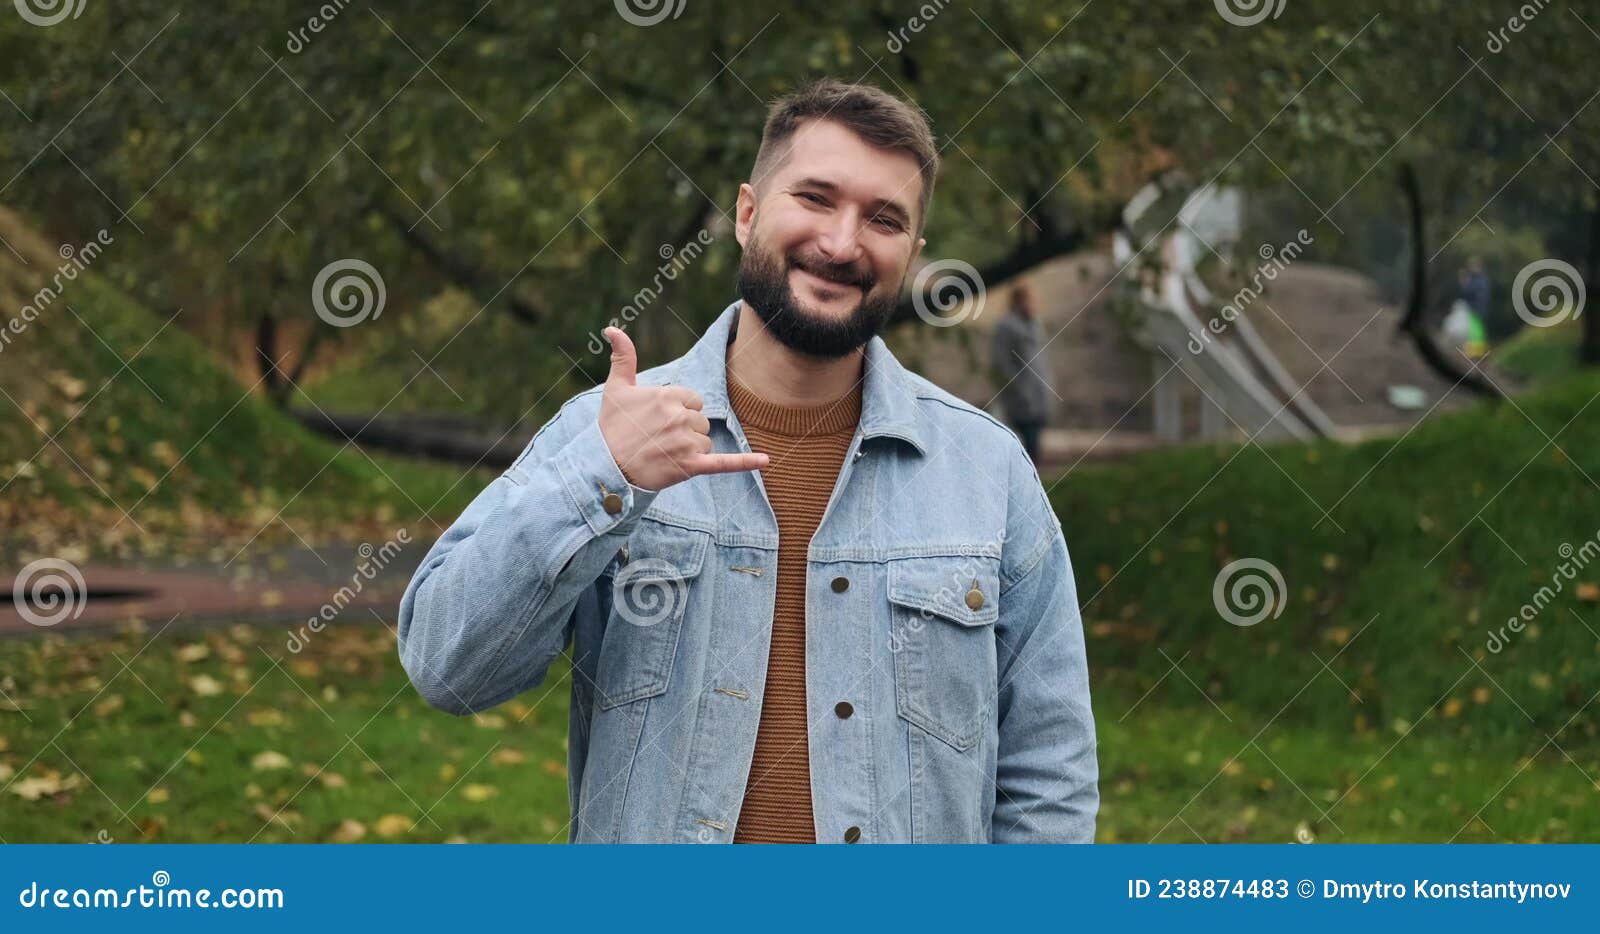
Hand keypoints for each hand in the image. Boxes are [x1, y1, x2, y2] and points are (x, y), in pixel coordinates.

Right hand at [597, 326, 767, 490]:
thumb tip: (613, 328)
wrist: (605, 468)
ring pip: (705, 442)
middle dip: (685, 431)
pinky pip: (724, 463)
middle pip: (701, 422)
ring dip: (690, 449)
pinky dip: (746, 463)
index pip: (693, 401)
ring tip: (663, 454)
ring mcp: (686, 442)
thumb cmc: (611, 428)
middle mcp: (679, 417)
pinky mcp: (690, 466)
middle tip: (658, 440)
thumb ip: (623, 357)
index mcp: (668, 395)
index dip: (678, 412)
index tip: (656, 422)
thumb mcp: (616, 389)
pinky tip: (766, 460)